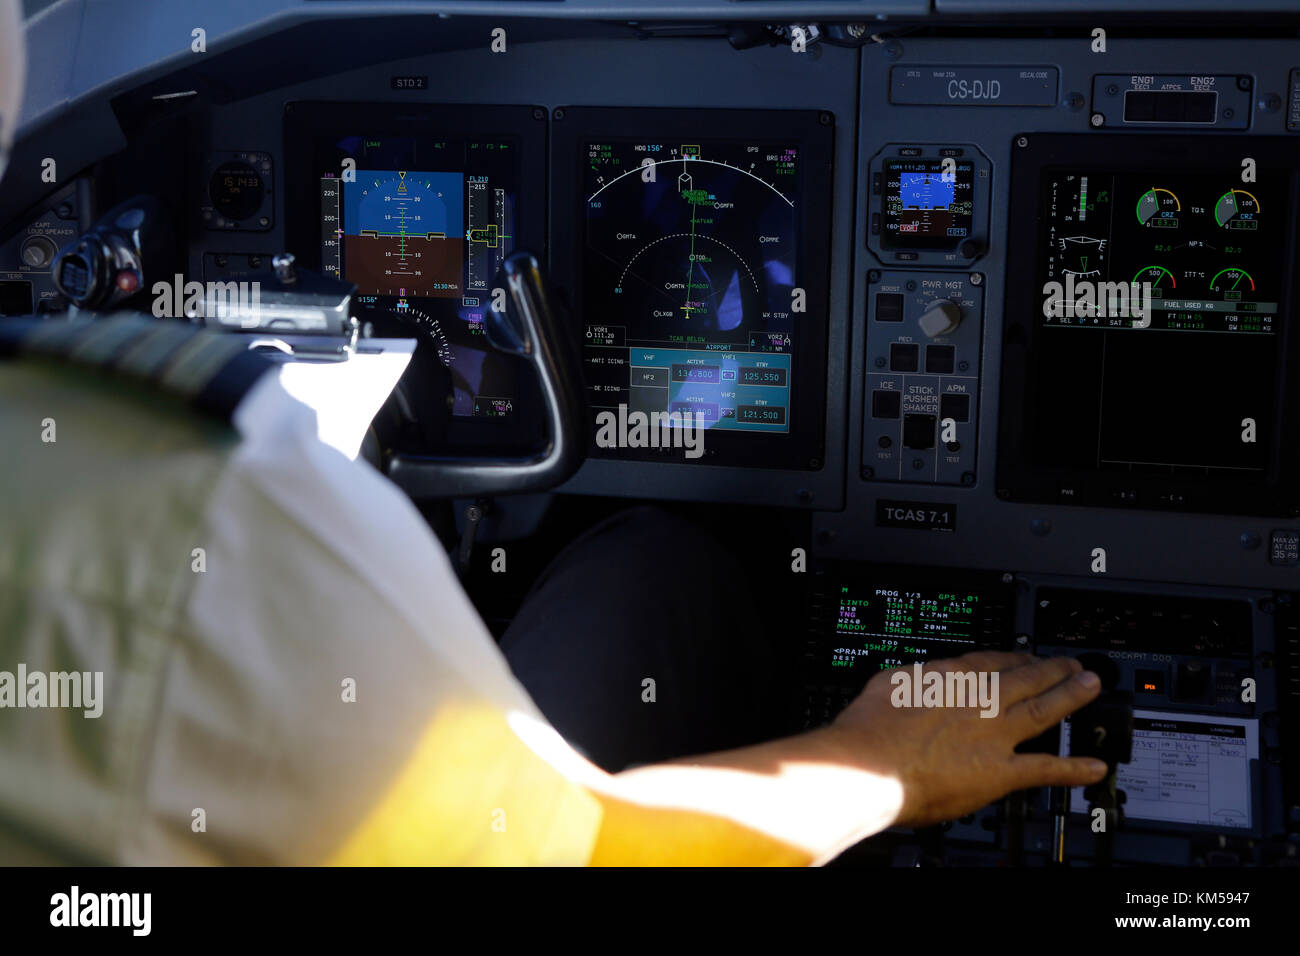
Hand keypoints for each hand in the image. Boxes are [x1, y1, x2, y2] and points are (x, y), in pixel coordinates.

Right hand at [826, 652, 1107, 827]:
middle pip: (1025, 677)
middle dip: (1051, 669)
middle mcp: (979, 700)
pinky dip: (1073, 769)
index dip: (1012, 657)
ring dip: (1071, 696)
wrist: (869, 766)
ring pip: (1043, 709)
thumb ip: (911, 680)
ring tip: (1090, 686)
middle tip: (1071, 664)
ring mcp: (994, 734)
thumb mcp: (886, 684)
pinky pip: (1044, 770)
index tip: (1022, 655)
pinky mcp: (1000, 772)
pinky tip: (1095, 767)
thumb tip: (916, 679)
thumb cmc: (868, 729)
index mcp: (949, 677)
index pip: (989, 661)